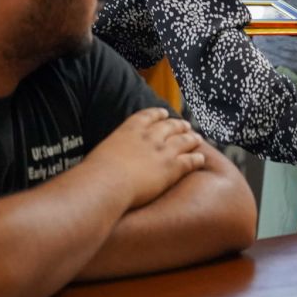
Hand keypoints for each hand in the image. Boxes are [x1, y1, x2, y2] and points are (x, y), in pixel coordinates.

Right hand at [88, 107, 204, 208]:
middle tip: (186, 125)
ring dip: (191, 138)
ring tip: (197, 138)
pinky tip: (201, 159)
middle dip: (178, 125)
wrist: (106, 183)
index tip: (164, 113)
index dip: (158, 114)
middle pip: (169, 126)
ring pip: (183, 141)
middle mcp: (149, 136)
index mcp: (129, 129)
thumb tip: (102, 162)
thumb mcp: (99, 155)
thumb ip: (108, 154)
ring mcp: (162, 151)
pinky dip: (196, 159)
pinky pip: (189, 161)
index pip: (147, 116)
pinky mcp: (171, 168)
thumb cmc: (95, 173)